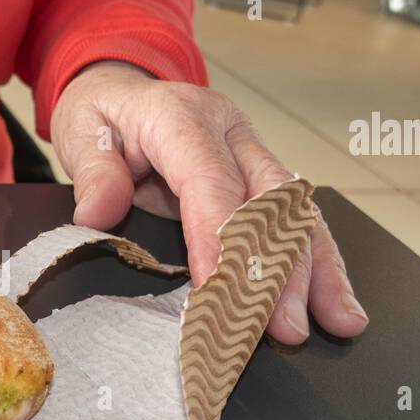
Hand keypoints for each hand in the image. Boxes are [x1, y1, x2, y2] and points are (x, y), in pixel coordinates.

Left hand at [51, 61, 366, 343]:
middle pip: (269, 200)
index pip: (209, 179)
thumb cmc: (104, 118)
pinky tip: (338, 306)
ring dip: (317, 271)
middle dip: (280, 268)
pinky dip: (320, 265)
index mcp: (183, 117)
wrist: (122, 93)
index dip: (218, 236)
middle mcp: (230, 132)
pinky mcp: (263, 179)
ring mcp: (253, 154)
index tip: (218, 289)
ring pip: (297, 213)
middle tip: (284, 326)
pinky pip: (298, 223)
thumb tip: (98, 211)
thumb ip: (93, 171)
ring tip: (339, 322)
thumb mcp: (81, 130)